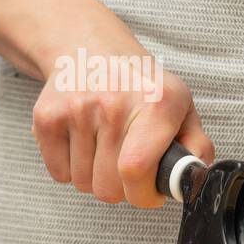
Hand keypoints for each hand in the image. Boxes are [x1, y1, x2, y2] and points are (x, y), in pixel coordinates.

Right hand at [31, 51, 212, 206]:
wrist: (91, 48)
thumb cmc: (140, 84)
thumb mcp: (180, 105)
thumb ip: (196, 145)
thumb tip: (192, 179)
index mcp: (156, 103)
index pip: (136, 171)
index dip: (142, 195)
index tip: (146, 190)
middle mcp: (113, 103)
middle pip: (108, 188)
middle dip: (119, 187)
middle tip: (124, 162)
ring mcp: (76, 108)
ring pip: (83, 183)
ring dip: (94, 175)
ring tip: (103, 145)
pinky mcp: (47, 116)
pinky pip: (58, 173)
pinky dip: (70, 167)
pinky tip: (81, 140)